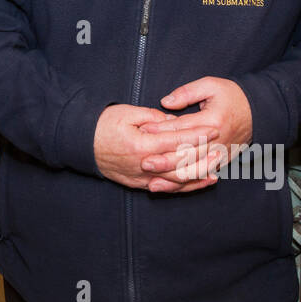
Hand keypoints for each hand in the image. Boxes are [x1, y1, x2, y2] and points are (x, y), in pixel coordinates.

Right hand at [94, 103, 218, 188]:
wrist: (80, 143)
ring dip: (198, 174)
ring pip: (176, 180)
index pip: (176, 140)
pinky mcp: (138, 184)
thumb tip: (175, 121)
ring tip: (216, 167)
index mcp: (141, 144)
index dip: (196, 135)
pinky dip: (184, 186)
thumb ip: (153, 117)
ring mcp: (141, 177)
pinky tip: (199, 181)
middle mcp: (143, 165)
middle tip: (221, 148)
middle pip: (180, 163)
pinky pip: (166, 188)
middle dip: (203, 156)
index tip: (212, 128)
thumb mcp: (127, 113)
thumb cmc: (103, 124)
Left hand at [138, 77, 252, 191]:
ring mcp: (220, 154)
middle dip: (164, 160)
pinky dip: (185, 183)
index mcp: (213, 121)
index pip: (183, 128)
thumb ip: (187, 92)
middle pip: (187, 154)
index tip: (143, 130)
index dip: (162, 130)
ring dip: (173, 177)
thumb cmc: (232, 96)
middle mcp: (217, 142)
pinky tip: (170, 186)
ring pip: (194, 171)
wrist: (259, 112)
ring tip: (152, 181)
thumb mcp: (210, 85)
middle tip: (143, 162)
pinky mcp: (222, 163)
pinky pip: (201, 176)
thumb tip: (165, 102)